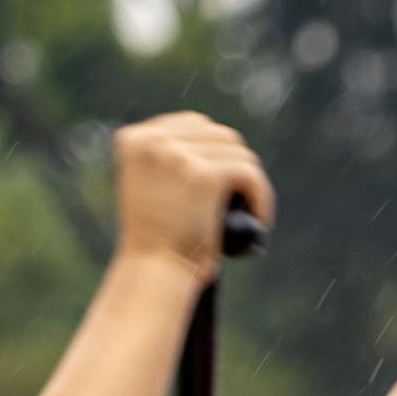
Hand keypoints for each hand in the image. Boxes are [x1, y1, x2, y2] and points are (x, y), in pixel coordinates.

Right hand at [110, 114, 271, 275]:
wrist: (154, 270)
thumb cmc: (156, 241)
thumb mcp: (151, 188)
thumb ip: (169, 162)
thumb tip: (211, 144)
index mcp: (134, 140)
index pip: (192, 124)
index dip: (216, 151)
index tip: (228, 180)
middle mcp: (153, 140)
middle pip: (219, 135)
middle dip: (236, 165)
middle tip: (242, 199)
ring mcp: (178, 154)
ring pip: (239, 153)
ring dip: (251, 182)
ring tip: (250, 212)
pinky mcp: (205, 174)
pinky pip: (250, 174)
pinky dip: (262, 197)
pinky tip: (259, 219)